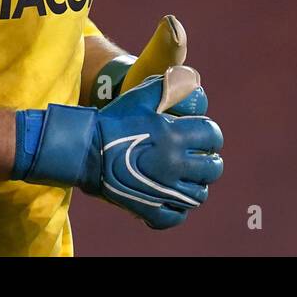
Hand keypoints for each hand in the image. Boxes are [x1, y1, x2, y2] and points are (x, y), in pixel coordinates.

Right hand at [18, 67, 224, 228]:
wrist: (84, 151)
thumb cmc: (114, 121)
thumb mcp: (141, 96)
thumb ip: (169, 86)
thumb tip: (193, 80)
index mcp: (176, 136)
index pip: (212, 135)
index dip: (211, 133)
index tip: (203, 134)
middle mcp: (175, 165)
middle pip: (212, 169)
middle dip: (210, 161)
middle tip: (200, 157)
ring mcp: (164, 191)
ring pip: (198, 195)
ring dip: (197, 185)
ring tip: (187, 178)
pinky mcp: (150, 210)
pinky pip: (176, 216)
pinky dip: (178, 209)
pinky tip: (172, 198)